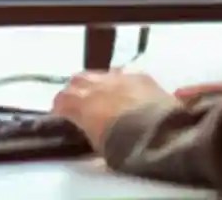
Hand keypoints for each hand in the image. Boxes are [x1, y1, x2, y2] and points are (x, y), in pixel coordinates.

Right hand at [51, 70, 176, 153]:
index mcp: (81, 104)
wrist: (160, 136)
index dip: (60, 109)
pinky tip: (126, 93)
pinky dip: (121, 83)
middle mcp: (96, 85)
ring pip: (100, 74)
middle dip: (77, 91)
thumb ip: (88, 130)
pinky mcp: (140, 76)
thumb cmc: (126, 148)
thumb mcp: (98, 145)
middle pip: (78, 81)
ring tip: (104, 97)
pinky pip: (123, 74)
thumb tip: (88, 128)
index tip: (62, 117)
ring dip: (98, 84)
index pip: (61, 100)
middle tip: (81, 104)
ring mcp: (118, 77)